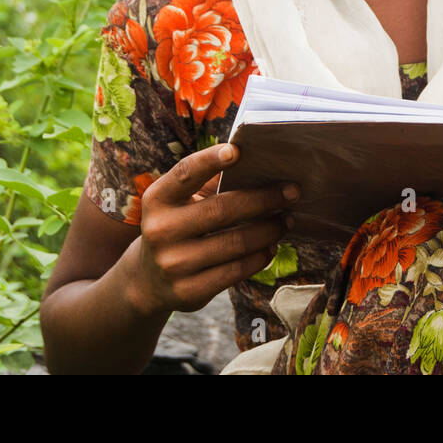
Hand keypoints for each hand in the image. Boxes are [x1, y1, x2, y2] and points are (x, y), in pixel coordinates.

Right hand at [127, 142, 299, 316]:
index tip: (237, 151)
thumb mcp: (178, 203)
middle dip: (264, 199)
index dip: (209, 160)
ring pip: (236, 242)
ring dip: (270, 229)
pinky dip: (261, 256)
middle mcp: (160, 230)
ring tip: (287, 220)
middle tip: (292, 191)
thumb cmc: (178, 226)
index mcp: (158, 199)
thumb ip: (207, 183)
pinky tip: (272, 246)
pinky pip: (237, 270)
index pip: (184, 173)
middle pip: (222, 210)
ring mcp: (173, 264)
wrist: (149, 280)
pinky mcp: (189, 291)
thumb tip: (258, 164)